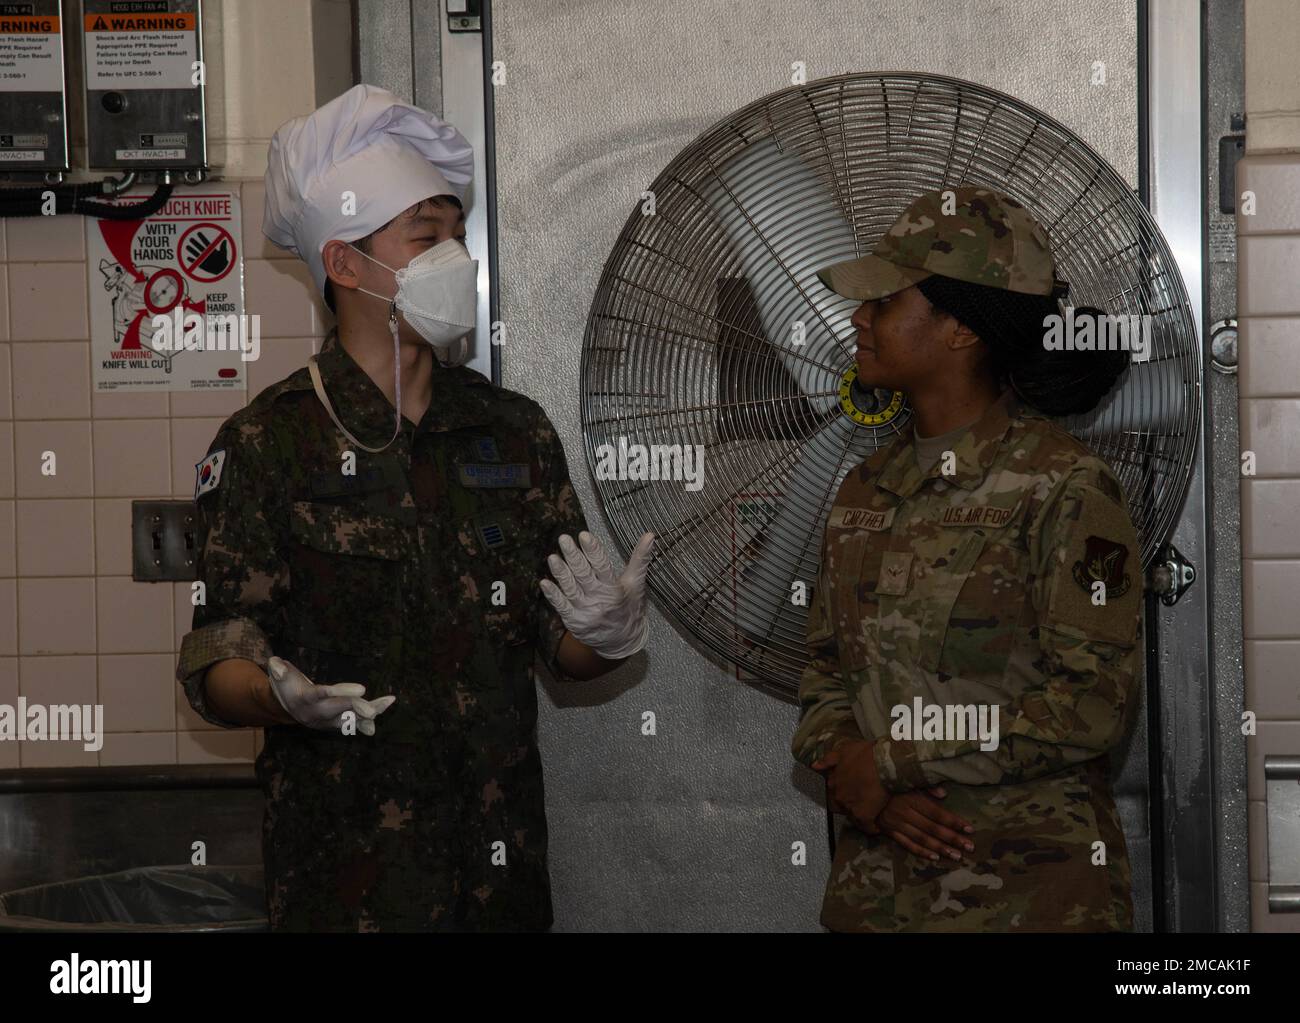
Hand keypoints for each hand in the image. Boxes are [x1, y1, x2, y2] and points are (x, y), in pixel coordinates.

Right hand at [185, 230, 230, 274]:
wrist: (222, 270)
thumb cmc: (223, 261)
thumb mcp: (224, 254)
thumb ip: (223, 248)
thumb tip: (225, 241)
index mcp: (211, 250)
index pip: (206, 242)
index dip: (202, 238)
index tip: (198, 233)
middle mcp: (206, 253)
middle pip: (199, 247)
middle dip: (195, 243)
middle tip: (191, 239)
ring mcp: (203, 259)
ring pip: (196, 254)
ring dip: (192, 250)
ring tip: (187, 246)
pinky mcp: (202, 265)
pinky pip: (196, 262)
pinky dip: (192, 260)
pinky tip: (188, 258)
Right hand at [267, 656, 395, 735]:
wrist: (285, 707)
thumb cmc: (285, 684)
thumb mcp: (279, 674)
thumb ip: (278, 669)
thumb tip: (276, 663)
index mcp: (304, 700)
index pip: (322, 695)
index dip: (341, 692)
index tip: (361, 689)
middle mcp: (317, 713)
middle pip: (339, 709)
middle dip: (357, 709)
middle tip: (373, 711)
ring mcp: (328, 719)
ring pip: (351, 717)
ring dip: (368, 713)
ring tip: (386, 703)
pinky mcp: (336, 721)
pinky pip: (355, 719)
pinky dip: (369, 714)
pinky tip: (386, 705)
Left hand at [540, 531, 653, 659]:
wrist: (622, 642)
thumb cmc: (629, 608)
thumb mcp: (637, 584)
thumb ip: (640, 558)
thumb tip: (649, 535)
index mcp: (615, 590)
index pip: (603, 567)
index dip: (593, 551)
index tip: (584, 536)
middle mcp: (600, 600)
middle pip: (584, 575)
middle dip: (573, 556)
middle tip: (564, 539)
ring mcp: (586, 612)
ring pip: (571, 589)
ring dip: (561, 573)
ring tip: (552, 557)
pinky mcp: (574, 621)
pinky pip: (562, 607)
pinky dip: (553, 595)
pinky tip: (544, 582)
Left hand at [812, 739, 889, 832]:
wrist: (884, 763)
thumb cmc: (867, 754)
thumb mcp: (844, 751)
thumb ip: (828, 760)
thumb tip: (815, 766)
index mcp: (833, 781)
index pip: (831, 794)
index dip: (841, 794)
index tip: (849, 793)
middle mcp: (839, 796)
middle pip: (840, 807)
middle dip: (848, 807)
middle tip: (860, 804)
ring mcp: (850, 807)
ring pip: (852, 818)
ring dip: (859, 817)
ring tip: (869, 815)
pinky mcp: (864, 815)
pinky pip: (866, 827)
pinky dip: (871, 828)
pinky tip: (876, 828)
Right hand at [878, 786, 975, 861]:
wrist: (863, 791)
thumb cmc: (890, 784)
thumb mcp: (907, 780)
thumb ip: (925, 786)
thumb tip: (944, 794)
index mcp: (911, 798)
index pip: (936, 813)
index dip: (953, 821)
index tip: (969, 829)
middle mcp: (905, 813)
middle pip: (932, 828)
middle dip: (952, 838)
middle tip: (969, 847)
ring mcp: (896, 824)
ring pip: (922, 839)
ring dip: (940, 848)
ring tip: (956, 856)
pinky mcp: (890, 832)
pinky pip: (907, 844)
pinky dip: (921, 851)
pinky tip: (935, 857)